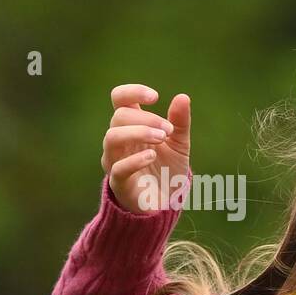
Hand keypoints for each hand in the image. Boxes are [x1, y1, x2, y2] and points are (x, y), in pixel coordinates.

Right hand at [101, 84, 191, 212]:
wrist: (165, 202)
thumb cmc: (168, 169)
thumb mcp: (179, 144)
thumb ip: (180, 123)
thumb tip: (183, 97)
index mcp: (131, 126)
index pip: (119, 99)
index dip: (132, 92)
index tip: (154, 97)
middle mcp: (119, 141)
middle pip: (118, 117)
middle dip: (146, 119)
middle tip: (168, 130)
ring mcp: (115, 161)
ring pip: (112, 138)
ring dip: (138, 133)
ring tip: (161, 137)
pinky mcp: (119, 183)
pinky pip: (118, 168)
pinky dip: (135, 159)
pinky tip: (152, 155)